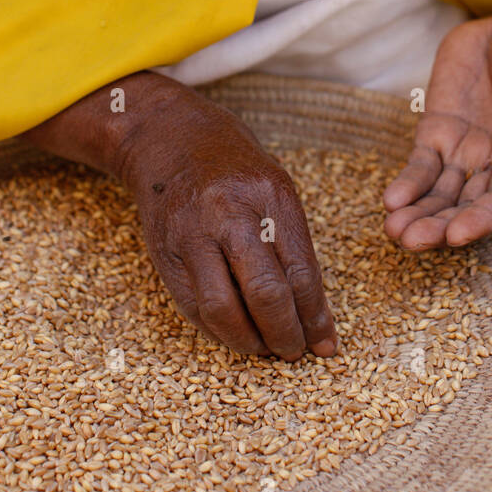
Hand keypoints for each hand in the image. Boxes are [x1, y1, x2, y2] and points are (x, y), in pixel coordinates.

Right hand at [119, 80, 336, 360]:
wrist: (170, 139)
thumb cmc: (234, 169)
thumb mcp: (275, 190)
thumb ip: (294, 245)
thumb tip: (315, 314)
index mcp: (268, 194)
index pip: (300, 270)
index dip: (316, 316)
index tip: (326, 344)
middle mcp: (228, 214)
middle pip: (264, 292)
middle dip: (285, 334)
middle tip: (296, 351)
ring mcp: (191, 235)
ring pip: (223, 308)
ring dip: (249, 341)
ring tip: (266, 349)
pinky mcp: (165, 254)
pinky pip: (194, 307)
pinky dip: (219, 331)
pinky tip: (236, 335)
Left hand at [384, 6, 491, 250]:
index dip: (482, 219)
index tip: (458, 235)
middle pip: (466, 204)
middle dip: (440, 225)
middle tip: (412, 240)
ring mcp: (463, 150)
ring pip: (439, 192)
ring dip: (418, 214)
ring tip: (394, 231)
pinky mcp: (437, 132)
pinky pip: (420, 165)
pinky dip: (406, 184)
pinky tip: (391, 201)